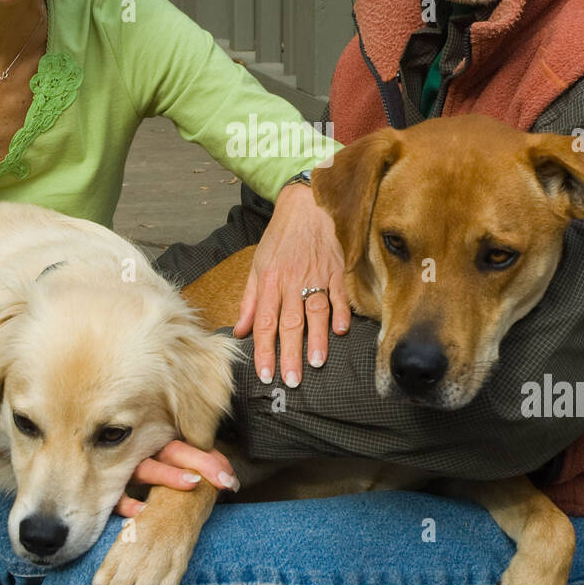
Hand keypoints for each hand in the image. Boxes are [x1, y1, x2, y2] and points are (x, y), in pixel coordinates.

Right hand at [116, 440, 238, 516]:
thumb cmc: (146, 481)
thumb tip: (224, 479)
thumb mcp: (170, 471)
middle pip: (172, 450)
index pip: (189, 445)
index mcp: (160, 447)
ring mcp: (125, 471)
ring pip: (146, 468)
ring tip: (193, 484)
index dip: (211, 459)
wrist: (95, 483)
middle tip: (225, 480)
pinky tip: (143, 511)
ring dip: (169, 475)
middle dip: (202, 463)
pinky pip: (117, 496)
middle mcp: (143, 454)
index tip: (230, 477)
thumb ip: (193, 472)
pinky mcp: (109, 490)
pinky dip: (128, 503)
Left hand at [234, 182, 349, 387]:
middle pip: (289, 323)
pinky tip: (342, 330)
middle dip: (290, 353)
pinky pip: (339, 294)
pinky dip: (342, 312)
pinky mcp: (336, 269)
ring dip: (317, 337)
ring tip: (317, 362)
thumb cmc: (280, 238)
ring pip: (315, 311)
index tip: (266, 373)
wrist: (306, 204)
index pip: (265, 322)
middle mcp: (292, 282)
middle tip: (292, 380)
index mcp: (270, 282)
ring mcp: (316, 275)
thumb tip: (241, 331)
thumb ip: (250, 300)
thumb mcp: (258, 265)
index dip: (264, 349)